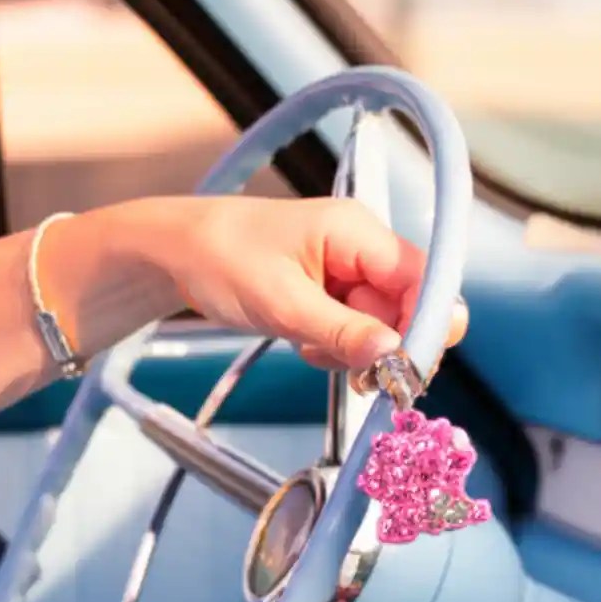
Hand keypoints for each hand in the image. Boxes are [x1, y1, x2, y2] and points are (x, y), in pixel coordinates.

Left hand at [125, 196, 467, 369]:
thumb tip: (396, 355)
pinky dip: (338, 347)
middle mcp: (362, 246)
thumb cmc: (218, 256)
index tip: (408, 364)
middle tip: (359, 370)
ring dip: (356, 349)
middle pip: (408, 305)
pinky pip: (356, 328)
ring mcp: (348, 270)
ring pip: (383, 323)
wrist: (173, 252)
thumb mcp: (282, 302)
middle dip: (386, 344)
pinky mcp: (333, 292)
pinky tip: (307, 343)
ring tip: (311, 346)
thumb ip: (343, 332)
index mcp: (357, 231)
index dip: (426, 322)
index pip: (423, 277)